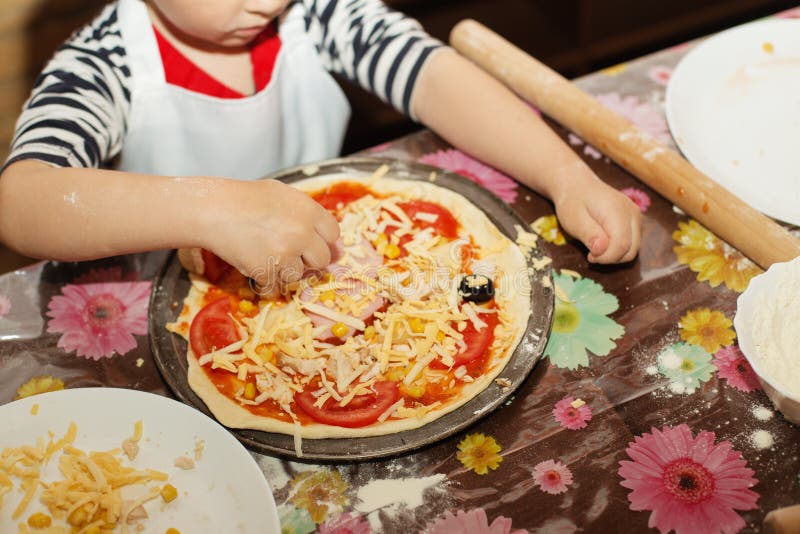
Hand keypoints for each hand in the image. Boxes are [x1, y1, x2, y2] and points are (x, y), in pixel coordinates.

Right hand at [201, 179, 338, 292]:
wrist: (213, 209)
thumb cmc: (247, 198)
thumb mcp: (283, 194)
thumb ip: (308, 215)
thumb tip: (334, 243)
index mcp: (309, 211)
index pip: (333, 234)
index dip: (322, 239)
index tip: (310, 240)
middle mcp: (301, 233)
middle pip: (322, 259)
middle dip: (308, 258)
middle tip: (289, 250)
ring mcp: (284, 254)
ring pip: (298, 274)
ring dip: (285, 269)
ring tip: (265, 251)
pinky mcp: (266, 271)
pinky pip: (274, 285)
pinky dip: (264, 278)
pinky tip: (253, 259)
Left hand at [552, 167, 640, 263]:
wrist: (578, 186)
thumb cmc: (572, 203)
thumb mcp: (574, 220)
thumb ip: (589, 234)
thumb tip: (601, 249)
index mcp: (618, 211)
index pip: (621, 245)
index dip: (606, 257)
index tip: (589, 256)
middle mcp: (632, 213)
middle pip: (631, 250)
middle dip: (610, 258)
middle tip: (591, 254)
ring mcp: (636, 216)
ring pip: (633, 249)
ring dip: (614, 255)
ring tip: (595, 247)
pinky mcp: (634, 221)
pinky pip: (631, 243)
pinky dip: (618, 248)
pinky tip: (602, 242)